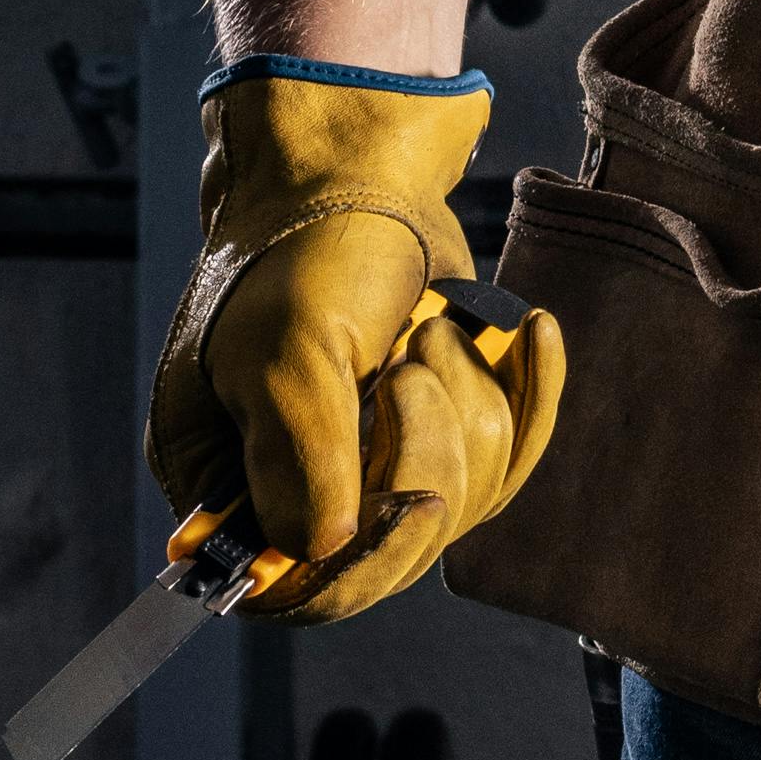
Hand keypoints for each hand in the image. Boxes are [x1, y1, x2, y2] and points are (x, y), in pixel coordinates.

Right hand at [146, 67, 564, 620]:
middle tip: (410, 359)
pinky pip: (514, 453)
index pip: (296, 585)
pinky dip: (531, 393)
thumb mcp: (289, 346)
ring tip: (428, 327)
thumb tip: (322, 548)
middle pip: (397, 547)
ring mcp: (381, 464)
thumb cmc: (305, 252)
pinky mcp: (448, 431)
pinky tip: (533, 332)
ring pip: (467, 497)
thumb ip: (299, 451)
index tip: (415, 504)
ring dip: (465, 401)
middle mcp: (300, 487)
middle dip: (426, 450)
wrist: (357, 174)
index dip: (363, 565)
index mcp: (227, 481)